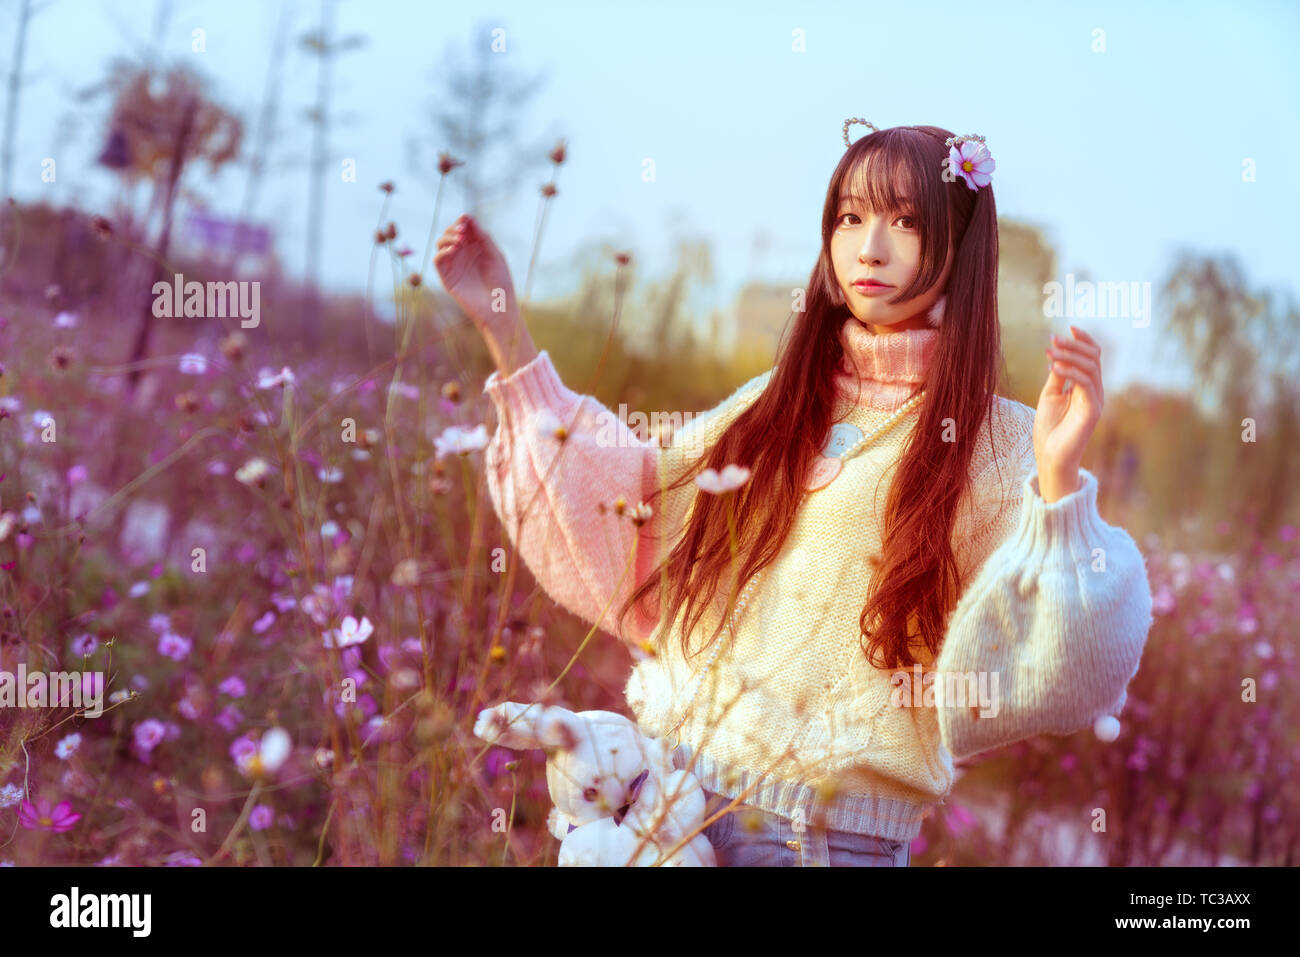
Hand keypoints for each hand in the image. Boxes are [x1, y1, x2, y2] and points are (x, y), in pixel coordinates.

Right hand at [433, 214, 536, 374]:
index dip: (463, 221)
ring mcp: (454, 266)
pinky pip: (437, 260)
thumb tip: (466, 217)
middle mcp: (463, 255)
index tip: (465, 219)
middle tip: (462, 232)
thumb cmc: (501, 283)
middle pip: (450, 233)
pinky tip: (454, 250)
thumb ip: (482, 236)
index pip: (464, 229)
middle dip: (454, 228)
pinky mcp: (447, 277)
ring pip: (441, 244)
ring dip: (447, 237)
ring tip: (459, 241)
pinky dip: (443, 251)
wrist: (498, 308)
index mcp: (476, 248)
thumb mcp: (495, 255)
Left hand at [1034, 325, 1103, 501]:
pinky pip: (1086, 384)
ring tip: (1049, 351)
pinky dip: (1071, 372)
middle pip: (1094, 358)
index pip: (1093, 357)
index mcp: (1086, 386)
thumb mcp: (1051, 394)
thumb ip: (1058, 374)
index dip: (1084, 340)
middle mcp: (1095, 391)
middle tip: (1053, 339)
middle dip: (1074, 345)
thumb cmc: (1049, 428)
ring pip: (1091, 368)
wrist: (1050, 455)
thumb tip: (1059, 353)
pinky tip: (1054, 366)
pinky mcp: (1092, 410)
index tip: (1069, 327)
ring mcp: (1096, 400)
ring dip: (1070, 356)